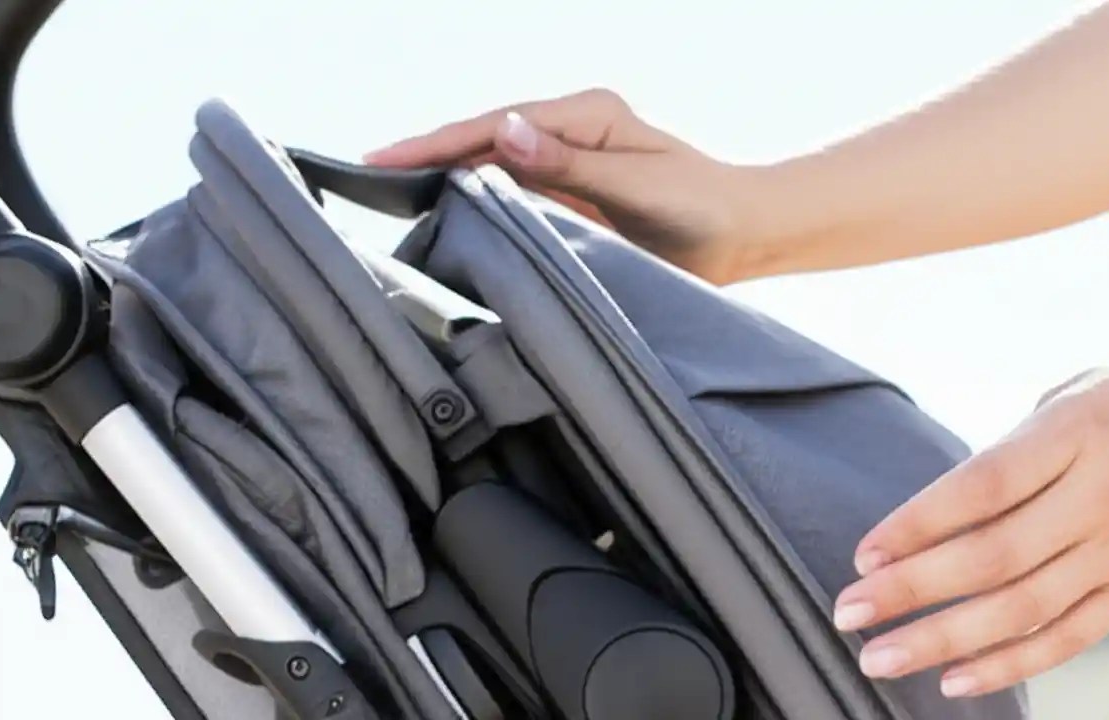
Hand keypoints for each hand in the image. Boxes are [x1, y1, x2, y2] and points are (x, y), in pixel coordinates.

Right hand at [364, 88, 764, 284]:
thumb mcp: (637, 187)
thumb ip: (569, 166)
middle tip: (365, 174)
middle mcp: (570, 132)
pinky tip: (443, 216)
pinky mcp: (571, 194)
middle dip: (426, 154)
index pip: (494, 125)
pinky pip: (511, 195)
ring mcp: (568, 163)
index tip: (382, 157)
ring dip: (444, 178)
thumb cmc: (702, 209)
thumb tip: (504, 133)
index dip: (436, 143)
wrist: (744, 235)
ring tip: (387, 193)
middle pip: (483, 140)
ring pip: (492, 167)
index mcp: (586, 115)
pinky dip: (474, 203)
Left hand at [832, 332, 1108, 697]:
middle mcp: (1097, 499)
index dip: (916, 524)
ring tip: (879, 656)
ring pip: (1022, 609)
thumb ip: (1002, 459)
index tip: (862, 554)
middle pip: (991, 557)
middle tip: (847, 612)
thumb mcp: (1061, 403)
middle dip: (910, 591)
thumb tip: (929, 521)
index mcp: (1072, 438)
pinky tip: (954, 680)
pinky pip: (1067, 638)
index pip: (981, 489)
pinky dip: (1009, 665)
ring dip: (943, 640)